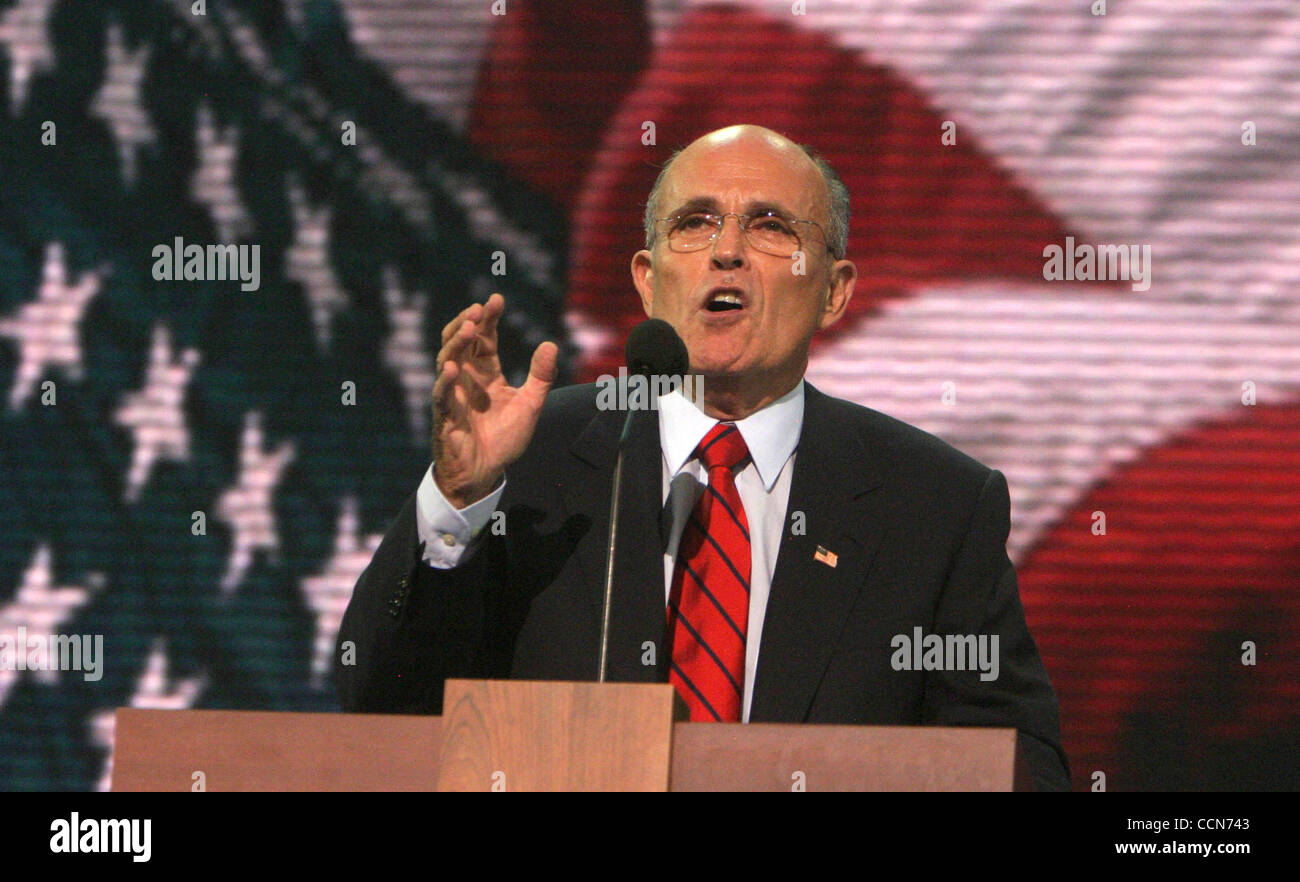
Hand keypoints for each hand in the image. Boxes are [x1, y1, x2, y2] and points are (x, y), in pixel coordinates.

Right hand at [431, 293, 557, 507]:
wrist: (486, 472)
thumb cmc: (503, 439)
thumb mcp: (530, 405)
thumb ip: (541, 377)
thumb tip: (551, 344)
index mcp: (485, 373)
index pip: (484, 339)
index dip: (489, 319)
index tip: (496, 299)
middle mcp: (466, 378)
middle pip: (459, 341)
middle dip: (468, 322)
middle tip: (479, 308)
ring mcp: (453, 395)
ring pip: (447, 360)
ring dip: (457, 342)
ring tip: (470, 326)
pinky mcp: (445, 416)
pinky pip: (442, 395)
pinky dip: (445, 381)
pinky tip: (453, 368)